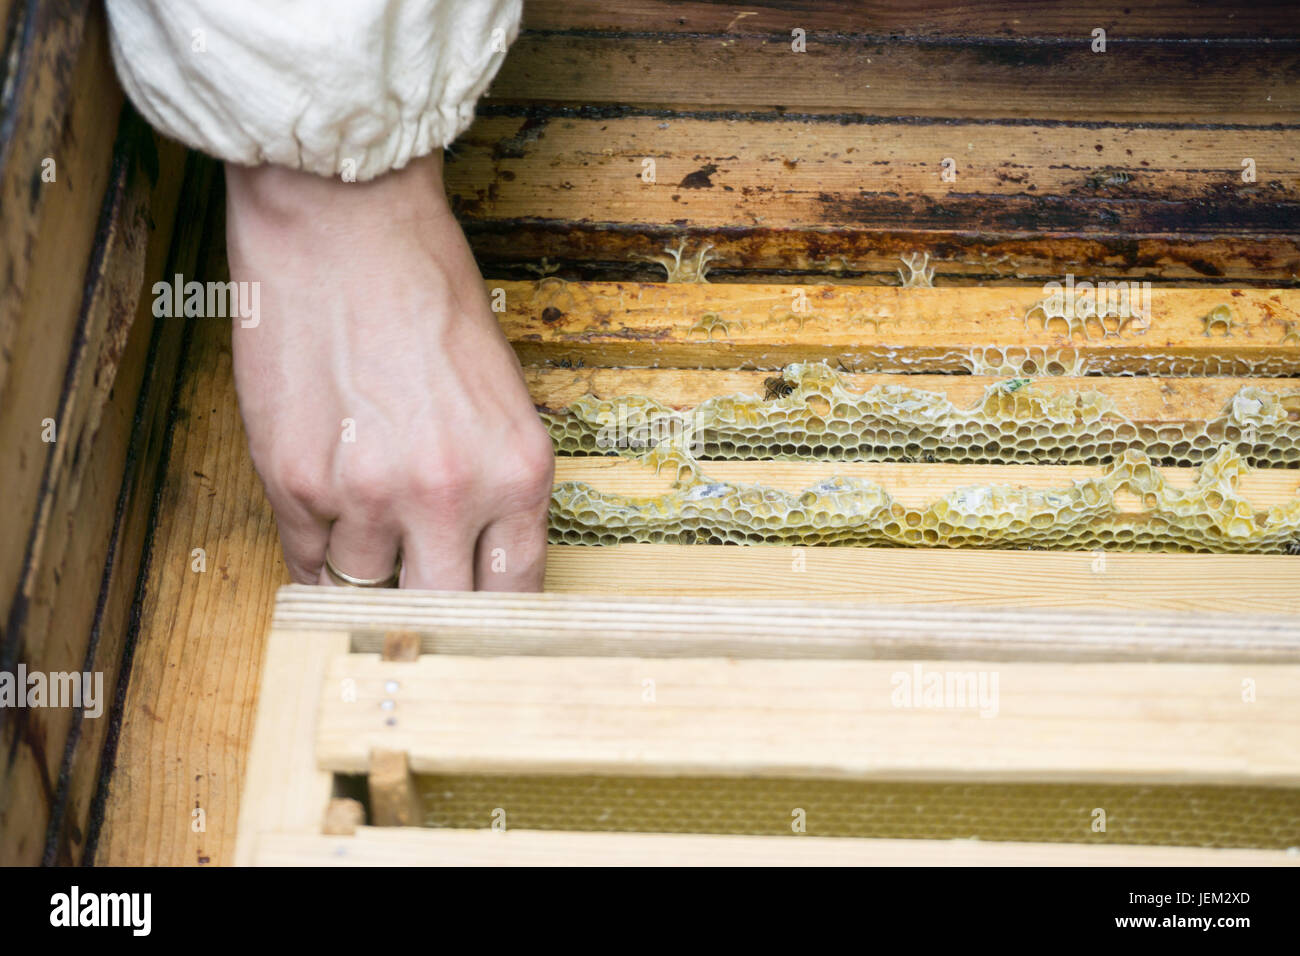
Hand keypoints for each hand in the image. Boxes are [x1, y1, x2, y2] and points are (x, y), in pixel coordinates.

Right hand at [223, 153, 553, 589]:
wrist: (344, 224)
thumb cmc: (427, 292)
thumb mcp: (500, 394)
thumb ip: (495, 484)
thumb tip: (476, 559)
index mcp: (519, 472)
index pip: (516, 596)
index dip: (494, 620)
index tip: (478, 624)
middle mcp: (450, 495)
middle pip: (444, 617)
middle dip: (431, 616)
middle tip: (418, 602)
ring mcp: (367, 496)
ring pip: (365, 593)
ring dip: (366, 573)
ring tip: (364, 522)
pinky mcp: (294, 485)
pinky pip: (306, 565)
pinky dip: (317, 556)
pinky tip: (327, 520)